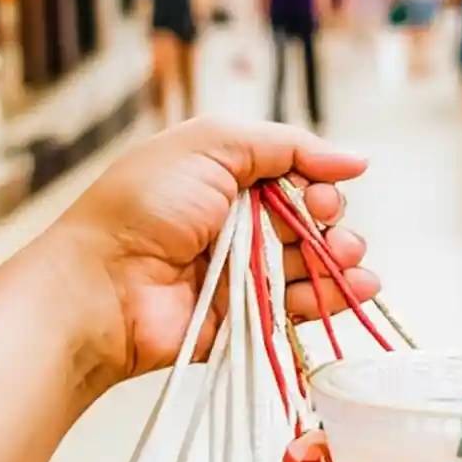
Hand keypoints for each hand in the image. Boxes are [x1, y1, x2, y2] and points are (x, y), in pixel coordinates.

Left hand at [46, 118, 376, 382]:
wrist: (103, 287)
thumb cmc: (142, 207)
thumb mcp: (210, 144)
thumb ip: (285, 145)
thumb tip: (353, 160)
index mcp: (226, 177)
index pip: (294, 174)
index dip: (318, 181)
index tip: (321, 192)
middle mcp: (237, 223)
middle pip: (310, 220)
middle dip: (332, 220)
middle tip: (326, 224)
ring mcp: (244, 273)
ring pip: (314, 264)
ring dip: (341, 259)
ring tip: (347, 260)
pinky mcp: (249, 317)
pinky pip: (302, 307)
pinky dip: (335, 298)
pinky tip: (357, 288)